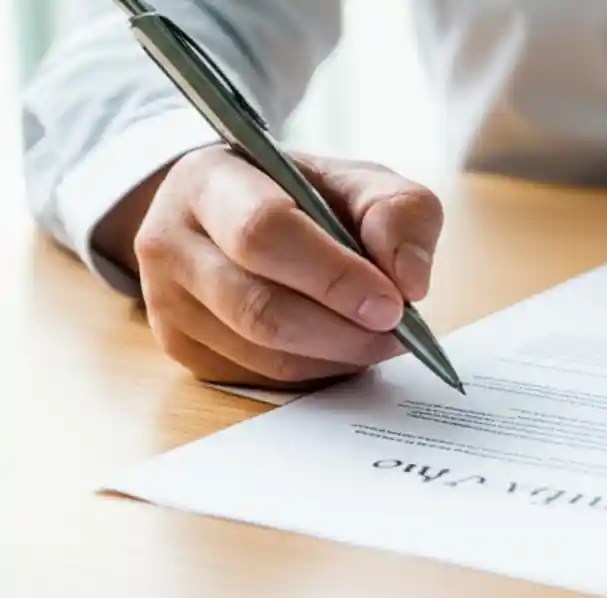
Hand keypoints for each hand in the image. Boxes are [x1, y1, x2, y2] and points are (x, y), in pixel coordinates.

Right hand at [103, 148, 441, 387]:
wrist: (241, 216)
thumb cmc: (305, 197)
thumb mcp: (360, 182)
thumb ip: (399, 214)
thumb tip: (409, 282)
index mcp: (208, 180)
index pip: (264, 232)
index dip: (334, 276)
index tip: (392, 303)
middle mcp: (169, 241)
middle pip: (259, 306)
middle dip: (343, 328)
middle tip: (397, 330)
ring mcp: (166, 302)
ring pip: (263, 352)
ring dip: (338, 355)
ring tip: (381, 337)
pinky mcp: (182, 350)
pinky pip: (261, 377)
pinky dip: (317, 370)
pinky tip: (343, 347)